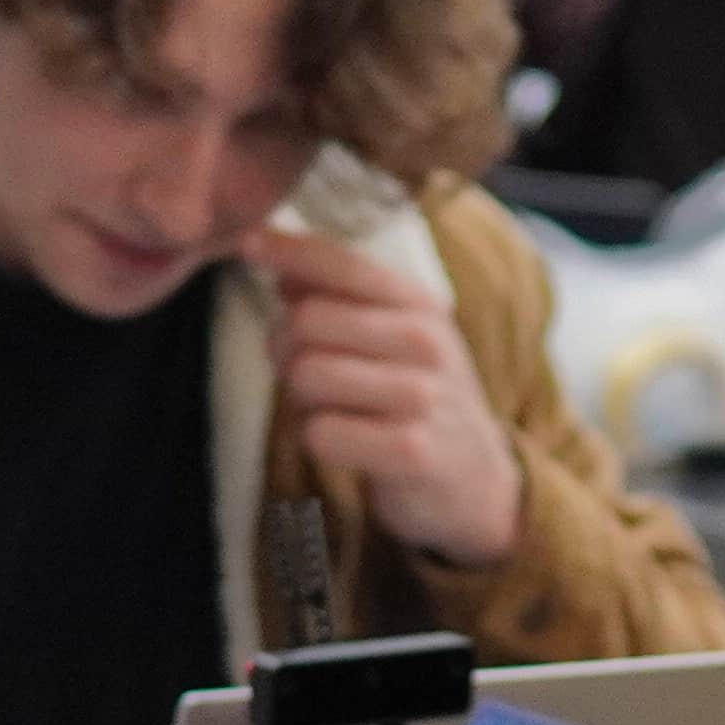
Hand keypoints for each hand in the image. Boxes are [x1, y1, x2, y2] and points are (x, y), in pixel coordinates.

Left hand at [261, 228, 525, 566]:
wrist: (476, 480)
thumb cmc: (420, 398)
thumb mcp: (398, 337)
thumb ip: (343, 299)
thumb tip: (281, 269)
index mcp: (422, 306)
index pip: (345, 265)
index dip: (290, 252)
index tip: (248, 244)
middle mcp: (427, 343)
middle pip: (308, 321)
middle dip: (283, 345)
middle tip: (296, 366)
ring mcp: (422, 397)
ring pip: (308, 375)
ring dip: (300, 396)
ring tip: (329, 406)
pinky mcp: (410, 451)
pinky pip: (320, 433)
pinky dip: (318, 438)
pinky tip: (347, 441)